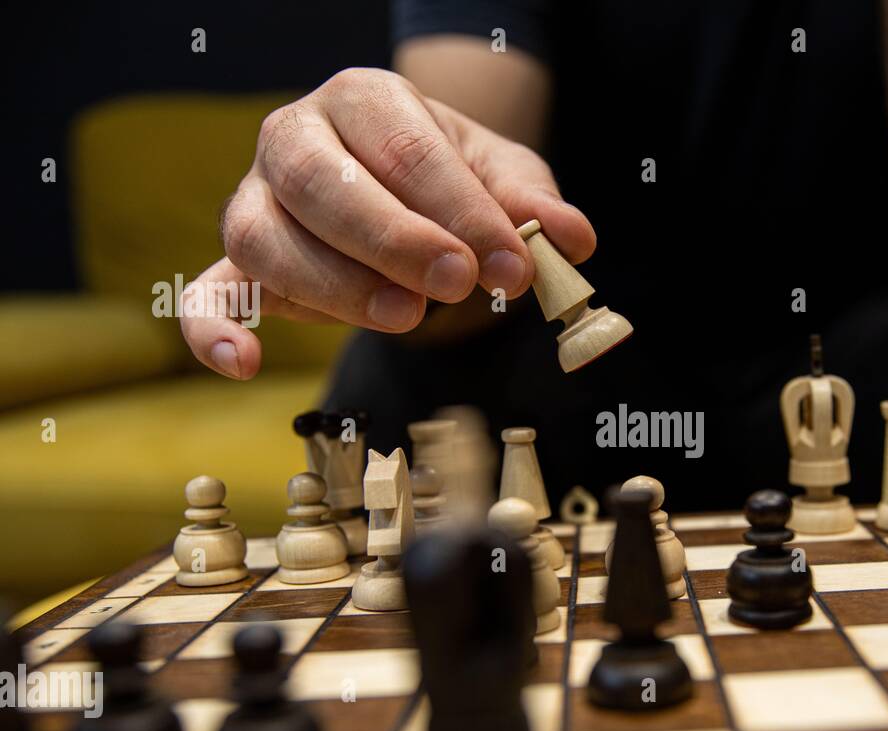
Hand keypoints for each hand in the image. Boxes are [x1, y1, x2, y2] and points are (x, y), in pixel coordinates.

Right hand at [181, 67, 594, 378]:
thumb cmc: (448, 178)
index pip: (408, 152)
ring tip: (404, 317)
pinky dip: (213, 331)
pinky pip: (208, 295)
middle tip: (456, 284)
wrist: (398, 178)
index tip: (512, 266)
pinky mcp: (238, 262)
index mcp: (365, 100)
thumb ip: (531, 204)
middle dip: (394, 239)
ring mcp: (255, 199)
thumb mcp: (500, 177)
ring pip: (265, 239)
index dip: (463, 212)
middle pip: (321, 184)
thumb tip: (573, 240)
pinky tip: (245, 366)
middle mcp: (296, 137)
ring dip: (334, 286)